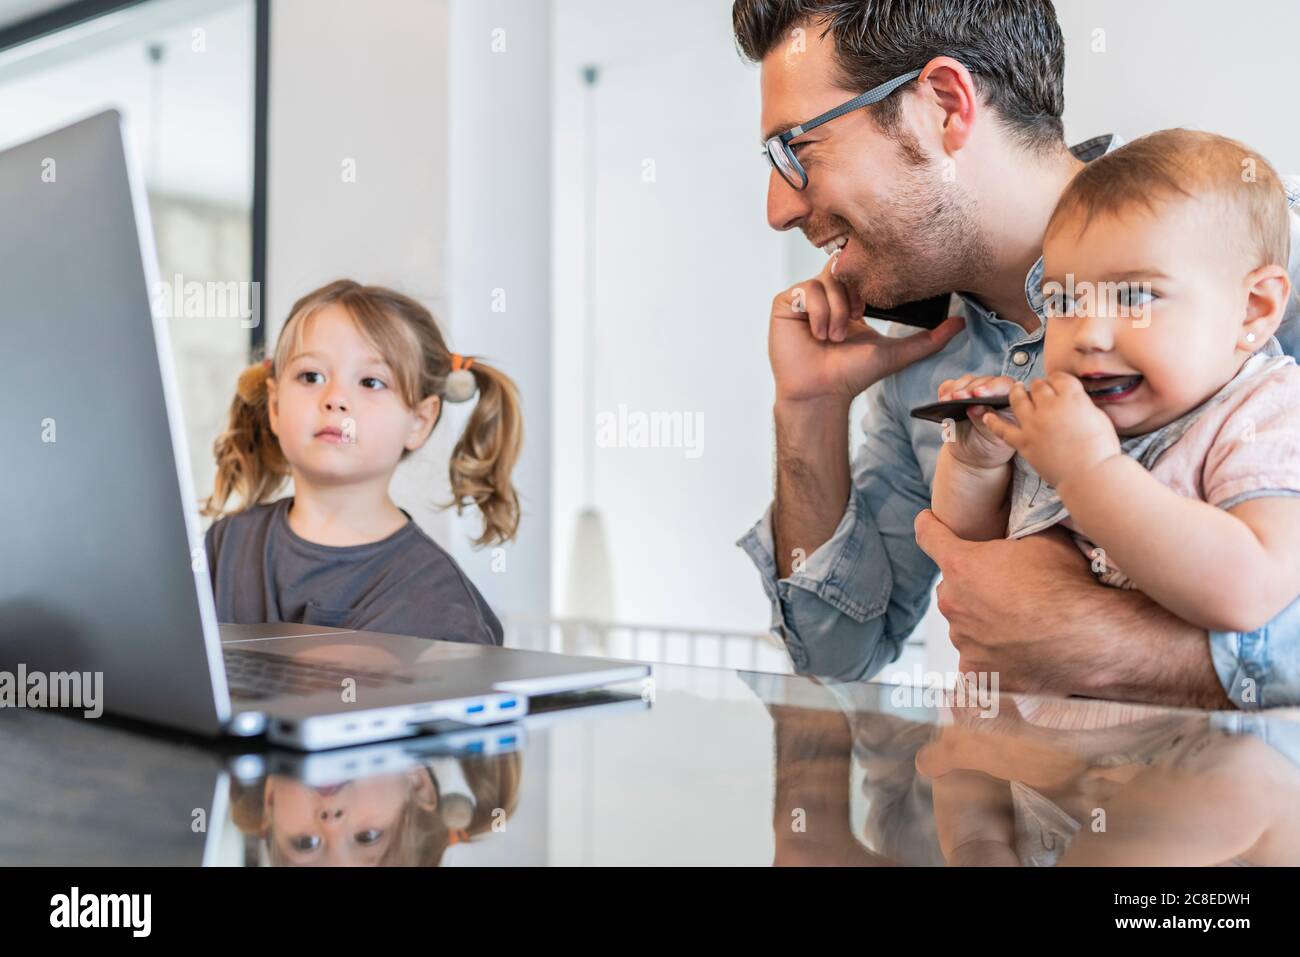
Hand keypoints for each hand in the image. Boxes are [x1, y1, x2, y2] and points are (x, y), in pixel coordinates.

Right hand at [769, 252, 965, 403]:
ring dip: (835, 311)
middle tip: (852, 324)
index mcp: (848, 300)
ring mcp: (803, 299)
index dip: (864, 285)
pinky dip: (817, 313)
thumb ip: (929, 338)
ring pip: (824, 281)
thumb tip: (961, 324)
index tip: (867, 312)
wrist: (822, 392)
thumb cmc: (852, 375)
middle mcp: (825, 296)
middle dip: (850, 298)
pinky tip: (818, 334)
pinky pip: (804, 291)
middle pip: (841, 270)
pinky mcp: (785, 304)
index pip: (858, 271)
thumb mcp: (895, 352)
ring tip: (834, 337)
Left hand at [913, 509, 1234, 708]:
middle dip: (970, 585)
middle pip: (951, 588)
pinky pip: (976, 661)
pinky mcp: (977, 673)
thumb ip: (1018, 532)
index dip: (929, 526)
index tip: (927, 522)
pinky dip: (991, 656)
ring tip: (1019, 623)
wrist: (1091, 640)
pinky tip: (1016, 652)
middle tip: (1004, 589)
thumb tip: (1019, 527)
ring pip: (964, 626)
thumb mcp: (1044, 540)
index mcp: (961, 565)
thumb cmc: (1068, 585)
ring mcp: (963, 642)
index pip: (929, 536)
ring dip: (982, 622)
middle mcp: (953, 604)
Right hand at [936, 374, 1017, 469]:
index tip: (979, 394)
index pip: (1005, 387)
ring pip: (967, 382)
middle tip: (960, 397)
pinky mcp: (957, 394)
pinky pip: (950, 387)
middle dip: (971, 388)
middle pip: (984, 381)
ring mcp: (974, 391)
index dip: (992, 387)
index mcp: (1011, 401)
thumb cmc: (991, 445)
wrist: (975, 453)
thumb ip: (987, 422)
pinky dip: (946, 391)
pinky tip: (943, 399)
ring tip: (948, 400)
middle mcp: (994, 392)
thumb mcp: (994, 438)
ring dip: (956, 389)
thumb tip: (975, 408)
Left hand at [981, 371, 1120, 486]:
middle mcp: (1049, 407)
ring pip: (1018, 399)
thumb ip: (1081, 403)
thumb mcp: (1098, 416)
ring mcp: (1033, 424)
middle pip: (1038, 386)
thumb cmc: (1101, 449)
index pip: (1059, 378)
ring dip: (1016, 391)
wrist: (1090, 476)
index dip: (1058, 380)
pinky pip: (1002, 429)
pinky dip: (993, 421)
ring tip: (1015, 389)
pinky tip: (987, 415)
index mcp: (1072, 397)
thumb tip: (1072, 398)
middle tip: (1040, 389)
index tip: (1058, 384)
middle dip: (1040, 386)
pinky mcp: (1023, 442)